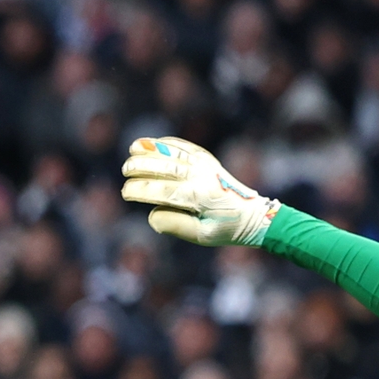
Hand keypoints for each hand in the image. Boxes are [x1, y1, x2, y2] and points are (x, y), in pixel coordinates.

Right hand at [119, 136, 280, 247]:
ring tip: (132, 149)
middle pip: (166, 167)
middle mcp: (202, 177)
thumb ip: (173, 225)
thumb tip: (151, 214)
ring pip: (174, 153)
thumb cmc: (223, 229)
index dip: (140, 190)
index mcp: (199, 198)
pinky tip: (149, 143)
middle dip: (141, 166)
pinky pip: (184, 146)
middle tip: (125, 171)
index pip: (163, 191)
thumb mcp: (200, 236)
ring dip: (151, 149)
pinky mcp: (207, 159)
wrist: (252, 214)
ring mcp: (206, 165)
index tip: (126, 193)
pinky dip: (165, 143)